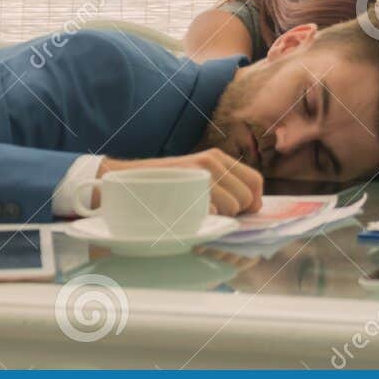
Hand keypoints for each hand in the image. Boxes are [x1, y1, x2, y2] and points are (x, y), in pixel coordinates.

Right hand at [98, 149, 262, 215]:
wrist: (124, 181)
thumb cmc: (162, 186)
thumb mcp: (195, 177)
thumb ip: (221, 185)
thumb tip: (251, 207)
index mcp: (217, 158)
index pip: (255, 181)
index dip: (253, 202)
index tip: (240, 213)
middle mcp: (212, 161)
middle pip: (246, 198)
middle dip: (235, 213)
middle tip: (212, 214)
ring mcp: (199, 173)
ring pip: (232, 207)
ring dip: (218, 218)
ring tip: (196, 213)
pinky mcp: (187, 188)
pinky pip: (213, 213)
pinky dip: (205, 221)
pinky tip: (188, 217)